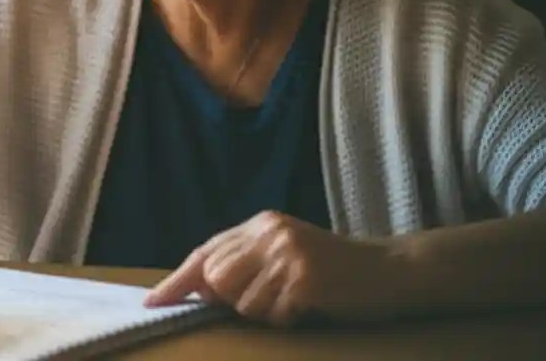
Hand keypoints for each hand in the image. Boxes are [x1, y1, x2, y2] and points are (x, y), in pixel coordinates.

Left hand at [144, 211, 405, 326]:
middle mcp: (270, 232)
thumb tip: (197, 290)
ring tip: (297, 301)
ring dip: (265, 314)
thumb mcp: (286, 256)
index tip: (152, 302)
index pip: (206, 254)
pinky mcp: (304, 277)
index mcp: (261, 224)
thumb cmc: (336, 273)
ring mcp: (287, 253)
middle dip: (234, 302)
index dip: (178, 281)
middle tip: (273, 301)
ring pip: (242, 303)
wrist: (393, 271)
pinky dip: (288, 320)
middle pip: (216, 281)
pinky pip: (272, 315)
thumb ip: (245, 265)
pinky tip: (311, 306)